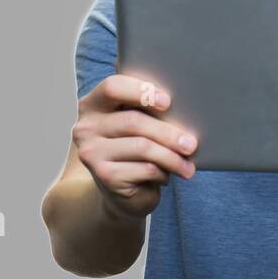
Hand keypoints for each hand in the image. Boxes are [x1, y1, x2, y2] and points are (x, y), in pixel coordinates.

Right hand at [73, 74, 197, 220]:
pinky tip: (166, 175)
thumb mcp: (138, 124)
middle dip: (168, 132)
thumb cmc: (135, 149)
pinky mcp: (104, 175)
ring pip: (142, 147)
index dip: (140, 91)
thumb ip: (147, 108)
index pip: (112, 87)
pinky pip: (144, 168)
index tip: (168, 102)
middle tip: (191, 144)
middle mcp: (86, 127)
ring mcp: (92, 152)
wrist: (121, 191)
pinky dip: (162, 172)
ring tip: (188, 165)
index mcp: (93, 104)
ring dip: (171, 157)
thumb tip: (183, 104)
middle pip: (133, 121)